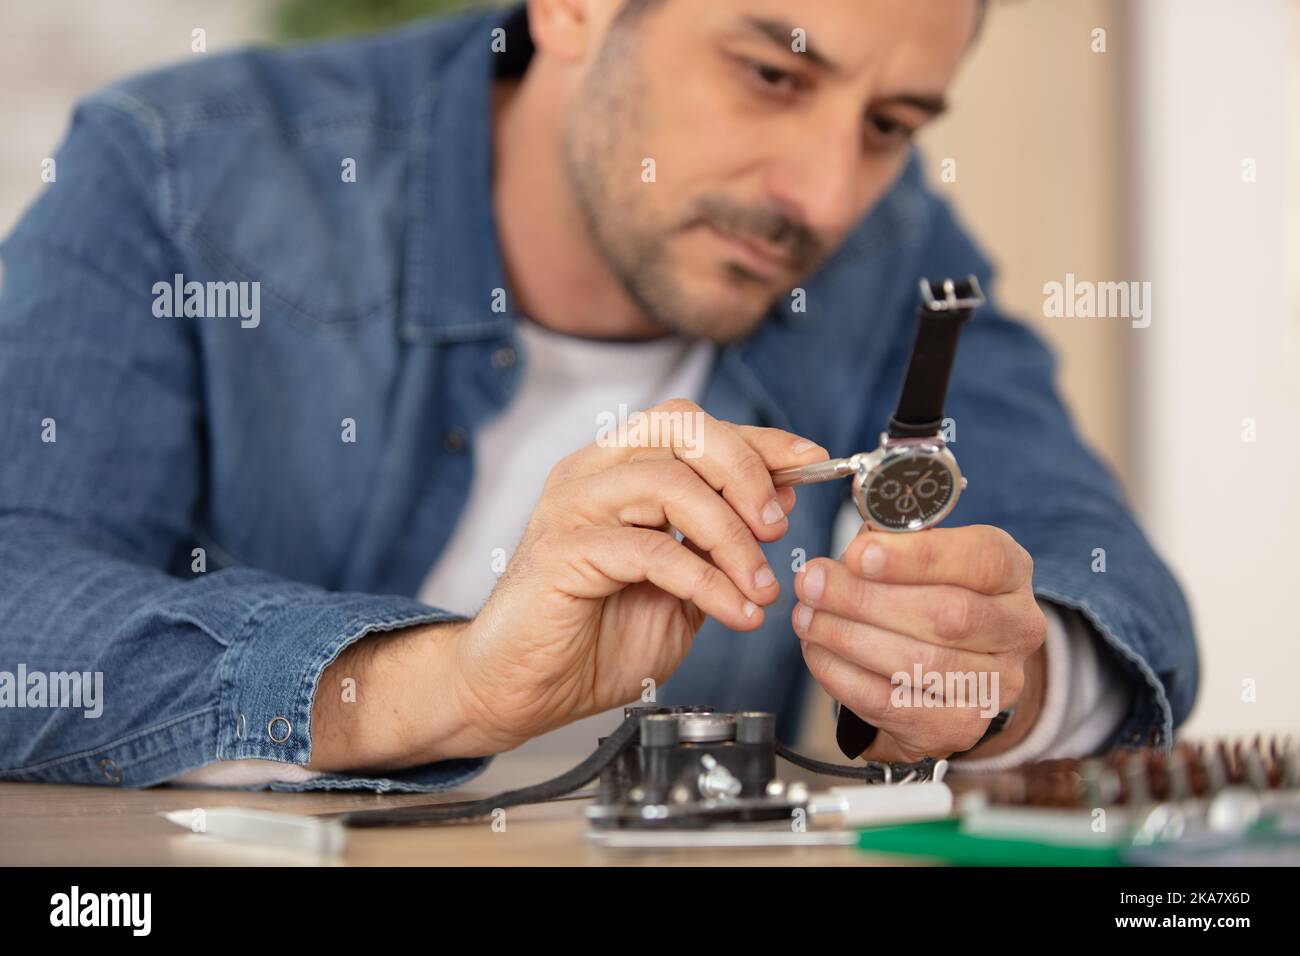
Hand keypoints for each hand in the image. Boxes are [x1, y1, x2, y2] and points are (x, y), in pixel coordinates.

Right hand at [449, 399, 828, 752]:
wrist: (522, 691)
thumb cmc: (592, 640)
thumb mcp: (681, 587)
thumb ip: (718, 544)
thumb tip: (776, 501)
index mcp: (616, 470)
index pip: (694, 427)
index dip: (758, 440)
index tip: (810, 462)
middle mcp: (591, 474)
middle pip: (682, 428)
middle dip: (746, 472)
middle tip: (775, 528)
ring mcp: (572, 506)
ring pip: (670, 482)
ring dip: (731, 536)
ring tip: (759, 586)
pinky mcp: (563, 550)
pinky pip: (653, 550)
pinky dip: (707, 582)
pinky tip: (734, 612)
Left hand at [792, 524, 1046, 761]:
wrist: (944, 674)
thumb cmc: (927, 596)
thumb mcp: (917, 557)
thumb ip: (890, 546)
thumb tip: (850, 557)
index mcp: (1013, 573)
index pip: (983, 559)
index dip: (919, 557)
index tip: (859, 555)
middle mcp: (1018, 629)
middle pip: (948, 615)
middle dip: (866, 598)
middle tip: (813, 584)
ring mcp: (995, 684)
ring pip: (919, 663)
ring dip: (849, 636)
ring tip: (806, 617)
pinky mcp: (960, 727)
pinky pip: (891, 704)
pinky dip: (844, 676)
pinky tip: (818, 651)